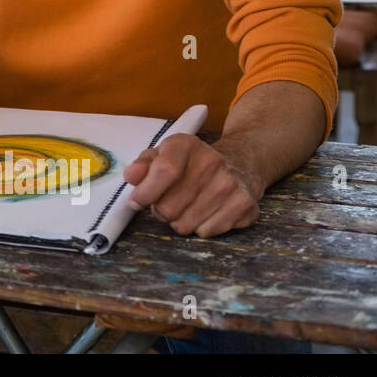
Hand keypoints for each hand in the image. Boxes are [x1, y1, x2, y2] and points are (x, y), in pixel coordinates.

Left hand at [124, 134, 262, 237]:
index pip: (164, 171)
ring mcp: (231, 184)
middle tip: (166, 202)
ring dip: (179, 220)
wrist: (238, 164)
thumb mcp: (162, 155)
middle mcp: (212, 162)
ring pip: (185, 224)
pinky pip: (206, 232)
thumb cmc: (190, 163)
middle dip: (160, 210)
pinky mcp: (245, 205)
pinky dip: (200, 227)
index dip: (145, 193)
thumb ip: (142, 165)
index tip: (137, 201)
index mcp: (186, 145)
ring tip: (186, 206)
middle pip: (169, 206)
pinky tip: (205, 211)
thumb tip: (132, 177)